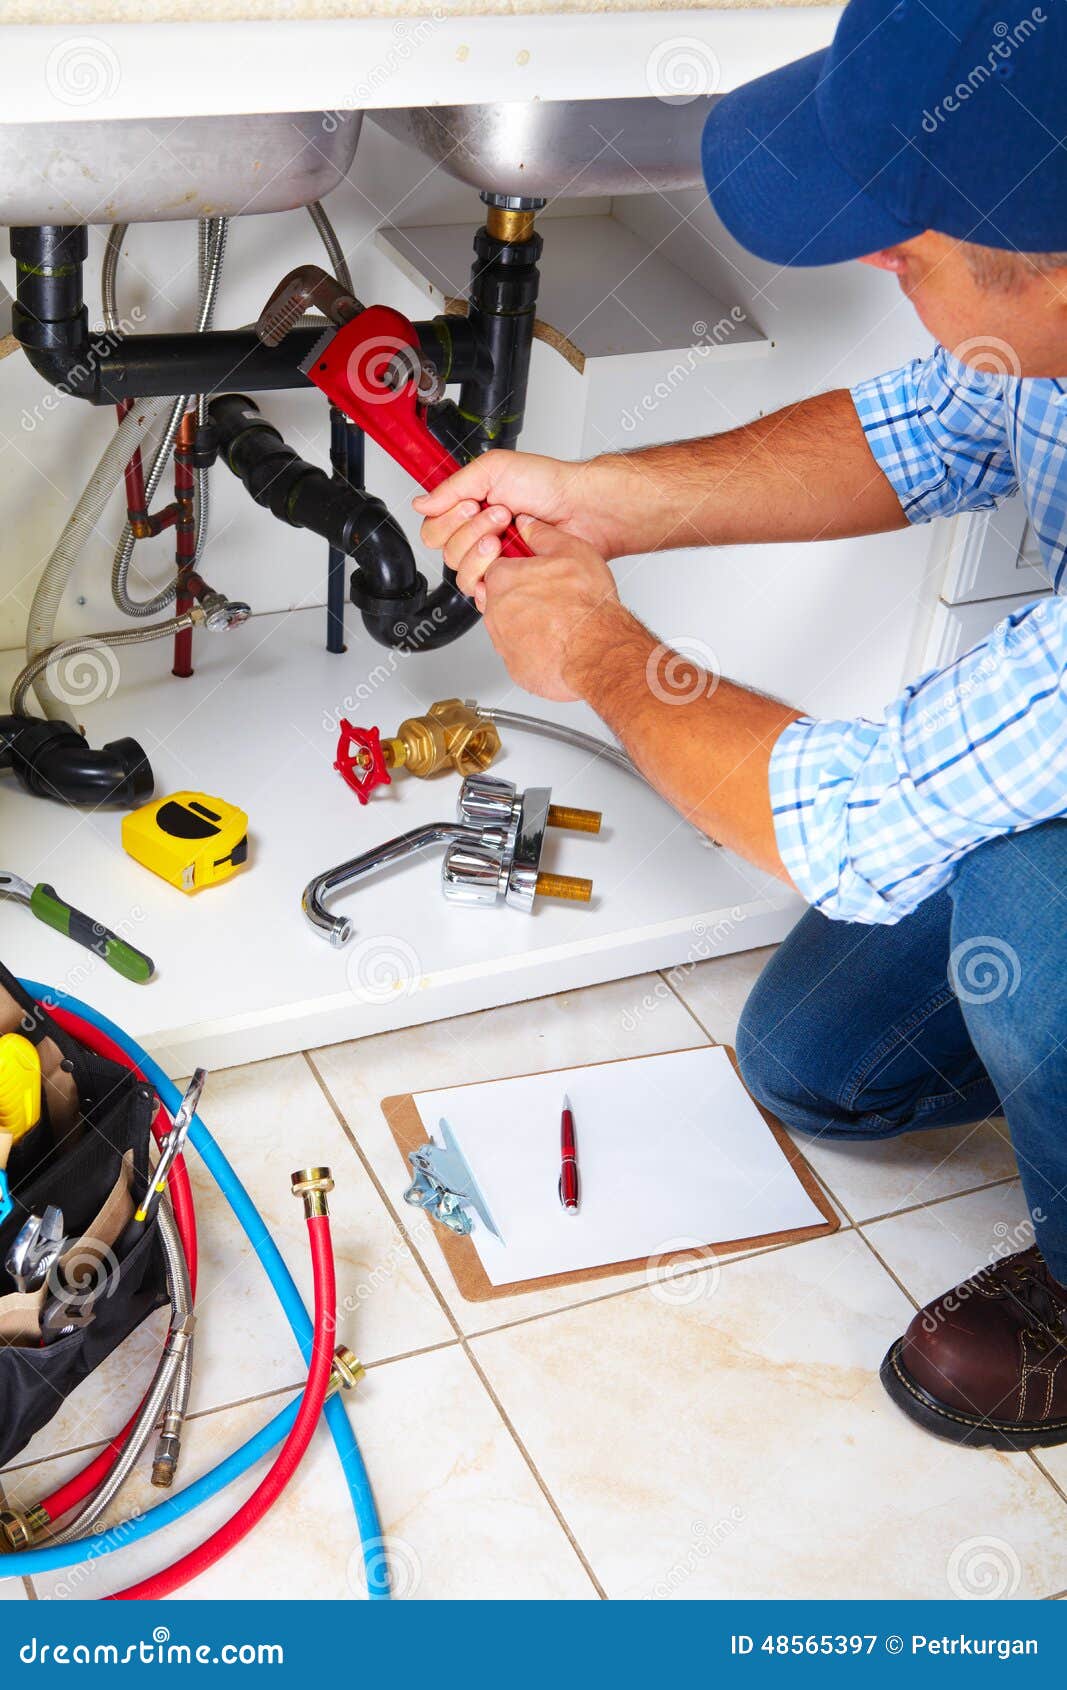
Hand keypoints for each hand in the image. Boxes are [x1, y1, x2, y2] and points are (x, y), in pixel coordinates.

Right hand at [413, 449, 630, 581]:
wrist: (581, 510)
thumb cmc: (546, 485)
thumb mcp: (493, 470)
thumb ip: (453, 487)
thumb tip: (420, 503)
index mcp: (469, 511)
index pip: (434, 529)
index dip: (448, 520)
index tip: (472, 504)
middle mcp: (478, 537)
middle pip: (445, 552)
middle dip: (472, 531)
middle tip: (500, 514)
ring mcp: (494, 562)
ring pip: (461, 574)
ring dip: (482, 552)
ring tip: (507, 535)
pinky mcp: (509, 582)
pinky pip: (482, 594)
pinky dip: (491, 578)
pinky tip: (508, 560)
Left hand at [474, 515, 629, 701]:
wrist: (598, 650)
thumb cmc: (587, 605)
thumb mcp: (571, 551)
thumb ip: (543, 534)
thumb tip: (528, 525)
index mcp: (503, 579)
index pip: (495, 567)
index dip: (517, 568)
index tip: (534, 572)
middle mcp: (495, 611)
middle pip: (500, 599)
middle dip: (521, 596)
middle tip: (550, 596)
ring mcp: (504, 642)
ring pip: (509, 628)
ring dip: (527, 623)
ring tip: (557, 620)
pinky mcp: (515, 668)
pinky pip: (519, 655)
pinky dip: (534, 649)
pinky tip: (556, 642)